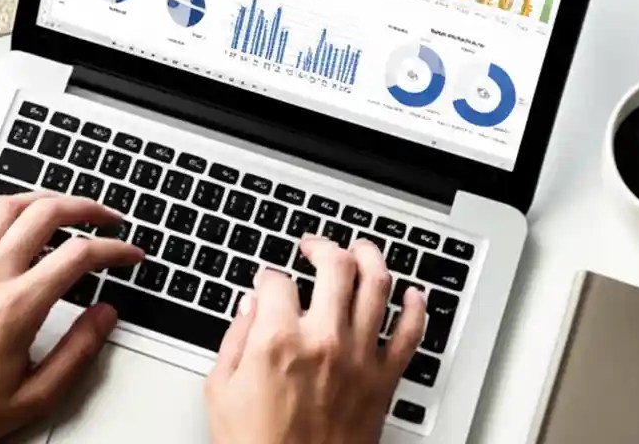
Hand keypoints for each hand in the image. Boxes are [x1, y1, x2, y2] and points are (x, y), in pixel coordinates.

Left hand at [0, 192, 142, 442]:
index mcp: (15, 309)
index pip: (78, 255)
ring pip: (11, 205)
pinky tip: (23, 225)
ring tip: (71, 208)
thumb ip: (77, 352)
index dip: (114, 249)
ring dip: (48, 199)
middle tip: (109, 219)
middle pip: (46, 212)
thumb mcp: (33, 397)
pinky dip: (12, 213)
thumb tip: (104, 317)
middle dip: (88, 207)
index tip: (129, 254)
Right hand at [205, 236, 426, 443]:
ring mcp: (359, 358)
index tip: (267, 284)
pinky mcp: (384, 381)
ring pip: (377, 285)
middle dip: (322, 246)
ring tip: (362, 249)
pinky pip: (411, 335)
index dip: (268, 277)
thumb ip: (235, 339)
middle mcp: (324, 341)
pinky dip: (416, 309)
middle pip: (335, 265)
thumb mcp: (221, 391)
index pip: (277, 281)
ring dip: (370, 257)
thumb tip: (248, 307)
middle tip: (314, 246)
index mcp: (278, 341)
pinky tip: (412, 296)